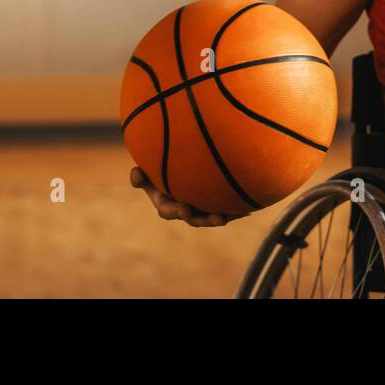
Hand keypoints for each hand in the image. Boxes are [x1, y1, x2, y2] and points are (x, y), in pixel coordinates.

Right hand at [129, 166, 246, 227]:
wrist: (180, 164)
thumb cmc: (158, 167)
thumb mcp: (146, 171)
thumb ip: (140, 174)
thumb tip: (135, 174)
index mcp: (167, 203)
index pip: (169, 210)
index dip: (177, 211)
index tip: (185, 208)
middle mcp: (184, 208)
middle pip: (195, 218)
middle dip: (206, 220)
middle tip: (218, 218)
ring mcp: (200, 207)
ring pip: (212, 215)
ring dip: (222, 217)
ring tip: (234, 216)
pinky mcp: (215, 204)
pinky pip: (225, 208)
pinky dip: (236, 210)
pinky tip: (249, 209)